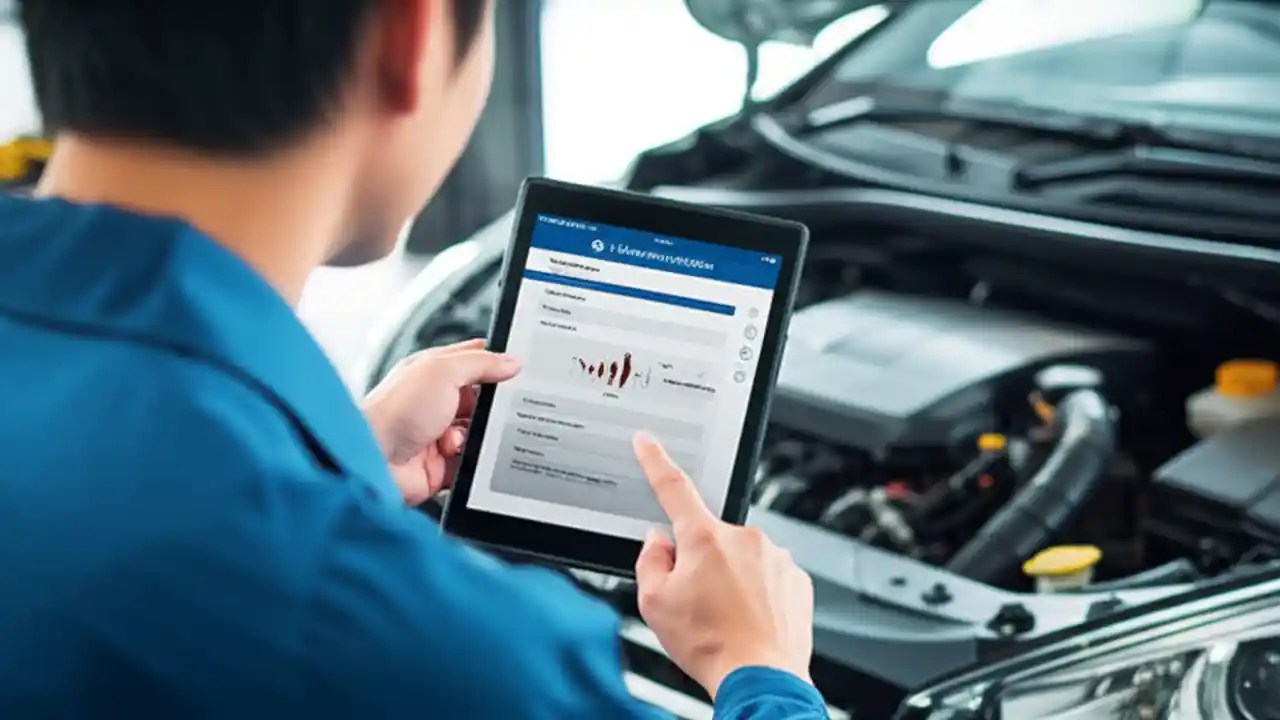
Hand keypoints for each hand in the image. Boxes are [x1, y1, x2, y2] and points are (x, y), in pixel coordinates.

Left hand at [363, 339, 520, 504]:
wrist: (375, 460)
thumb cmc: (395, 411)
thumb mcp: (443, 371)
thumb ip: (480, 363)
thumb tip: (510, 361)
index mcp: (432, 372)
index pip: (471, 360)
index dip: (495, 361)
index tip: (519, 367)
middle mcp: (435, 401)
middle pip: (480, 398)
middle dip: (491, 404)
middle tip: (499, 405)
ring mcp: (438, 433)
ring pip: (479, 431)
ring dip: (477, 432)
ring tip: (462, 431)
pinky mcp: (442, 463)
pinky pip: (471, 459)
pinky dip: (468, 456)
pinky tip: (453, 451)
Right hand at [631, 432, 813, 698]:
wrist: (760, 676)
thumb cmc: (710, 644)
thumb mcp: (654, 603)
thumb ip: (651, 560)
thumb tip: (660, 542)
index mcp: (704, 538)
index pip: (673, 488)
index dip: (656, 461)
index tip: (648, 443)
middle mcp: (743, 538)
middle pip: (708, 538)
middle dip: (699, 562)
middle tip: (696, 602)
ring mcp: (774, 556)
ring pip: (739, 559)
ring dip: (730, 580)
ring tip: (726, 619)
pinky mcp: (796, 578)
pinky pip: (767, 577)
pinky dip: (756, 594)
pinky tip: (749, 620)